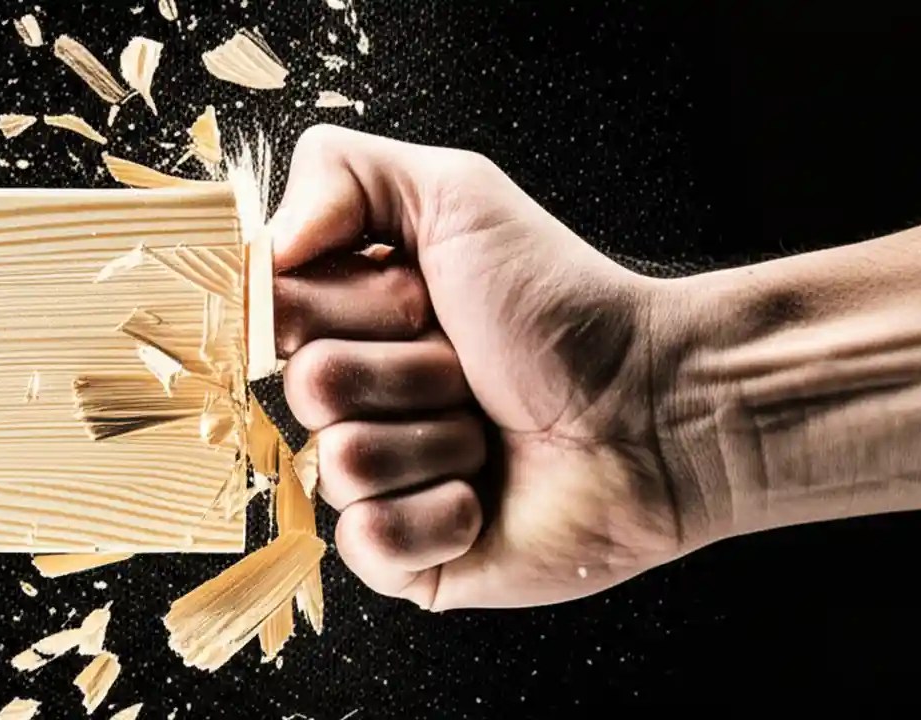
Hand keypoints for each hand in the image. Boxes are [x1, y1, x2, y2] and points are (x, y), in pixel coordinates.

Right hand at [270, 125, 696, 610]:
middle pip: (307, 386)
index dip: (354, 303)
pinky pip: (370, 540)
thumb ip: (339, 172)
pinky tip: (487, 496)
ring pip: (342, 465)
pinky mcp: (405, 558)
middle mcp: (357, 398)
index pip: (277, 312)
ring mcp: (377, 481)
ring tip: (490, 428)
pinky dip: (442, 514)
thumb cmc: (563, 305)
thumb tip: (265, 246)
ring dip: (436, 439)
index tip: (425, 297)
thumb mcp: (455, 192)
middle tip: (470, 367)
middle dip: (405, 369)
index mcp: (352, 320)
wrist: (654, 409)